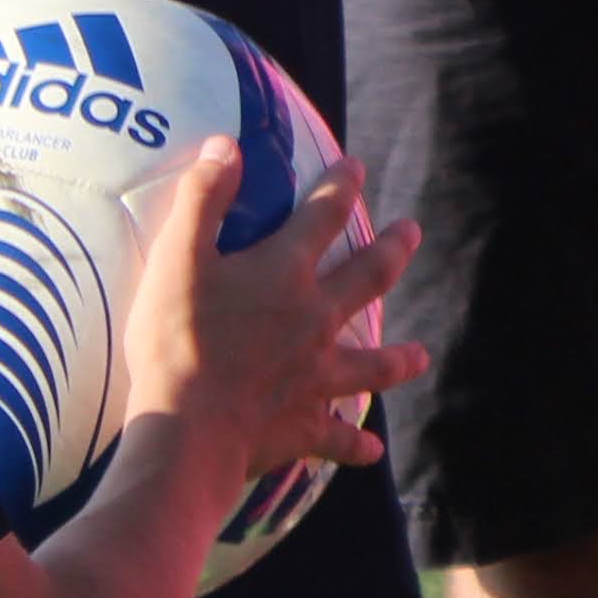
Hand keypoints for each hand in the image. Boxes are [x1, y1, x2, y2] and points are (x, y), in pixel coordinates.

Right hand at [122, 145, 425, 481]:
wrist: (187, 433)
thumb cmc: (176, 343)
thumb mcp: (178, 260)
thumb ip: (202, 199)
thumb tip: (224, 144)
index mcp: (285, 274)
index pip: (321, 216)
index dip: (340, 186)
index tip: (356, 167)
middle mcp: (314, 320)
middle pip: (366, 278)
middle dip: (392, 251)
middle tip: (411, 233)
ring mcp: (315, 376)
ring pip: (370, 364)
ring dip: (396, 358)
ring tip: (420, 356)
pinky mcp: (303, 426)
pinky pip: (337, 437)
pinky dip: (356, 446)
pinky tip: (372, 453)